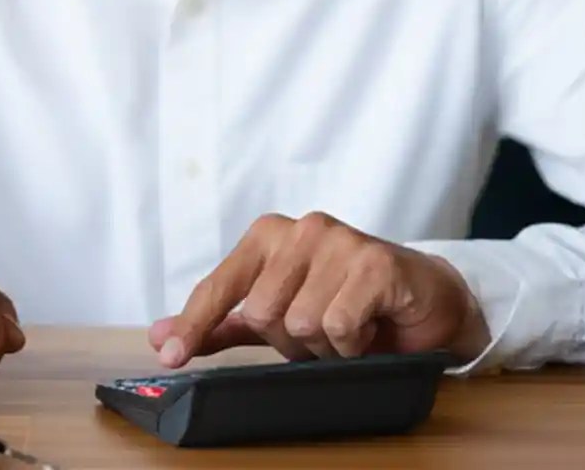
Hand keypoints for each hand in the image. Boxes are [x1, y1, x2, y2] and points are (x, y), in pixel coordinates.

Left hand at [150, 212, 489, 367]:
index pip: (219, 285)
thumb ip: (222, 324)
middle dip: (291, 340)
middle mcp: (299, 229)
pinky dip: (353, 343)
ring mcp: (338, 241)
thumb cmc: (346, 302)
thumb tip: (160, 335)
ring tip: (350, 327)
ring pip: (301, 323)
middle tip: (323, 330)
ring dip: (326, 344)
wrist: (423, 299)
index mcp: (267, 236)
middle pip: (262, 314)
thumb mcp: (278, 316)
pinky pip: (339, 325)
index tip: (170, 355)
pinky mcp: (374, 262)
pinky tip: (371, 325)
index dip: (194, 323)